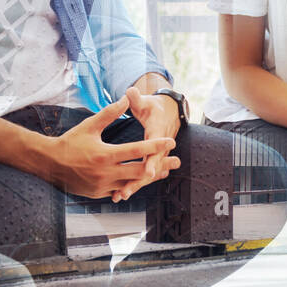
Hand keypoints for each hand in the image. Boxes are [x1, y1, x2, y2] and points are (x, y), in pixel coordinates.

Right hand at [48, 95, 177, 199]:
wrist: (49, 164)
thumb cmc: (70, 142)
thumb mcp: (89, 125)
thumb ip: (109, 112)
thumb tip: (125, 97)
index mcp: (105, 154)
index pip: (136, 150)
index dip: (155, 145)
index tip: (170, 141)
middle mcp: (105, 173)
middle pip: (140, 171)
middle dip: (160, 165)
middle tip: (177, 160)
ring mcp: (102, 186)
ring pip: (132, 183)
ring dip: (150, 177)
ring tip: (166, 171)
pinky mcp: (99, 194)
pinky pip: (120, 189)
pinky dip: (132, 184)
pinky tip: (144, 180)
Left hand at [110, 87, 180, 202]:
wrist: (168, 113)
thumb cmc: (155, 107)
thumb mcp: (147, 101)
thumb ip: (137, 98)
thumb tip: (131, 91)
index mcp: (158, 132)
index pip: (156, 148)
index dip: (152, 160)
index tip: (147, 171)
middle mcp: (158, 147)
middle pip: (149, 167)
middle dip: (138, 181)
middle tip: (125, 191)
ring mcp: (154, 155)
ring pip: (145, 173)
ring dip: (134, 185)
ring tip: (119, 196)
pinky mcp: (149, 160)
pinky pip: (141, 173)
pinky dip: (133, 183)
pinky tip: (119, 193)